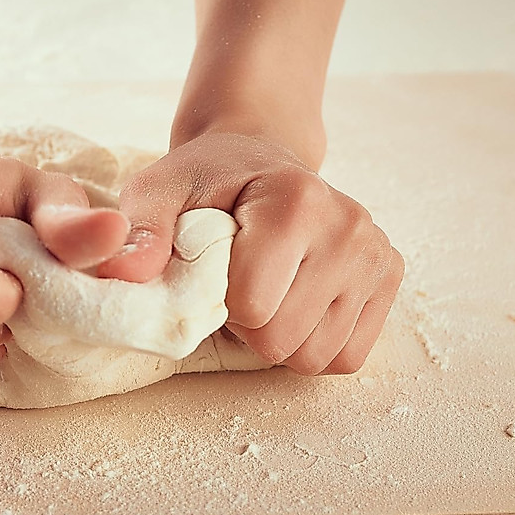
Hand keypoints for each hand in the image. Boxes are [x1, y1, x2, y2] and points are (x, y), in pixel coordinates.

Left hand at [96, 132, 403, 374]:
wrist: (258, 157)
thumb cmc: (204, 181)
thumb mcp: (158, 191)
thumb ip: (139, 231)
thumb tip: (125, 275)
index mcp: (296, 201)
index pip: (252, 307)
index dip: (218, 302)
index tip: (215, 268)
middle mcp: (351, 226)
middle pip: (283, 340)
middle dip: (247, 326)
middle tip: (239, 284)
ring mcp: (377, 254)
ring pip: (316, 357)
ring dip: (278, 339)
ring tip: (267, 291)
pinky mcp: (389, 278)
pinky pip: (346, 357)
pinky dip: (312, 344)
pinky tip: (295, 303)